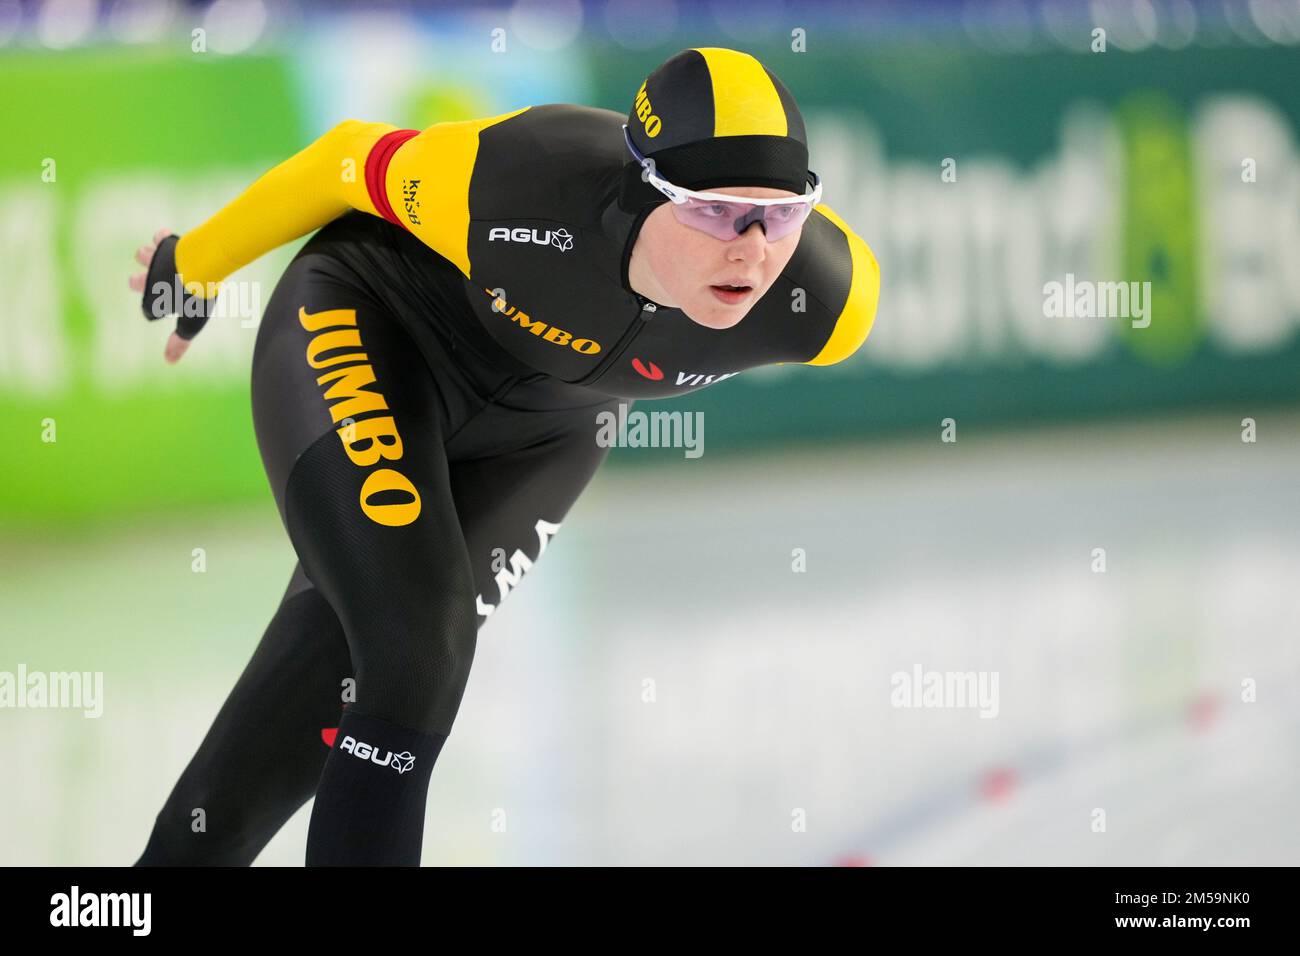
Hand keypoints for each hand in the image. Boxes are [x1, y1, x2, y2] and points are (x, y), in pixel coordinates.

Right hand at [130, 227, 191, 363]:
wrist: (200, 264)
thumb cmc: (196, 295)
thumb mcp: (191, 322)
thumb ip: (180, 341)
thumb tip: (169, 361)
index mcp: (154, 298)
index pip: (146, 306)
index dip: (152, 309)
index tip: (162, 310)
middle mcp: (150, 277)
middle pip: (136, 281)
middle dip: (141, 282)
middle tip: (155, 283)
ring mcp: (157, 259)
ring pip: (143, 255)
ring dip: (149, 258)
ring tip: (161, 261)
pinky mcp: (168, 243)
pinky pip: (161, 238)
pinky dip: (162, 239)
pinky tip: (169, 242)